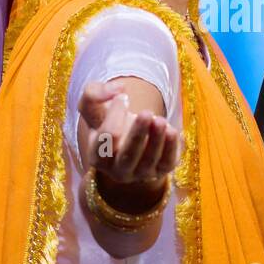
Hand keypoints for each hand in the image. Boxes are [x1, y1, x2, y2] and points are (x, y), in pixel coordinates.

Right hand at [79, 80, 178, 199]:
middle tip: (146, 113)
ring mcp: (140, 174)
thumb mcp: (92, 102)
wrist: (124, 131)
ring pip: (149, 160)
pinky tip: (172, 130)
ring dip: (157, 140)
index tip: (123, 96)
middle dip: (137, 135)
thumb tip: (119, 89)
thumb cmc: (105, 117)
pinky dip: (171, 147)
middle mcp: (117, 171)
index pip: (105, 139)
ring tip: (160, 120)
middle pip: (127, 157)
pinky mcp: (160, 171)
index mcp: (97, 156)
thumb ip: (94, 93)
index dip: (114, 117)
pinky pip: (167, 163)